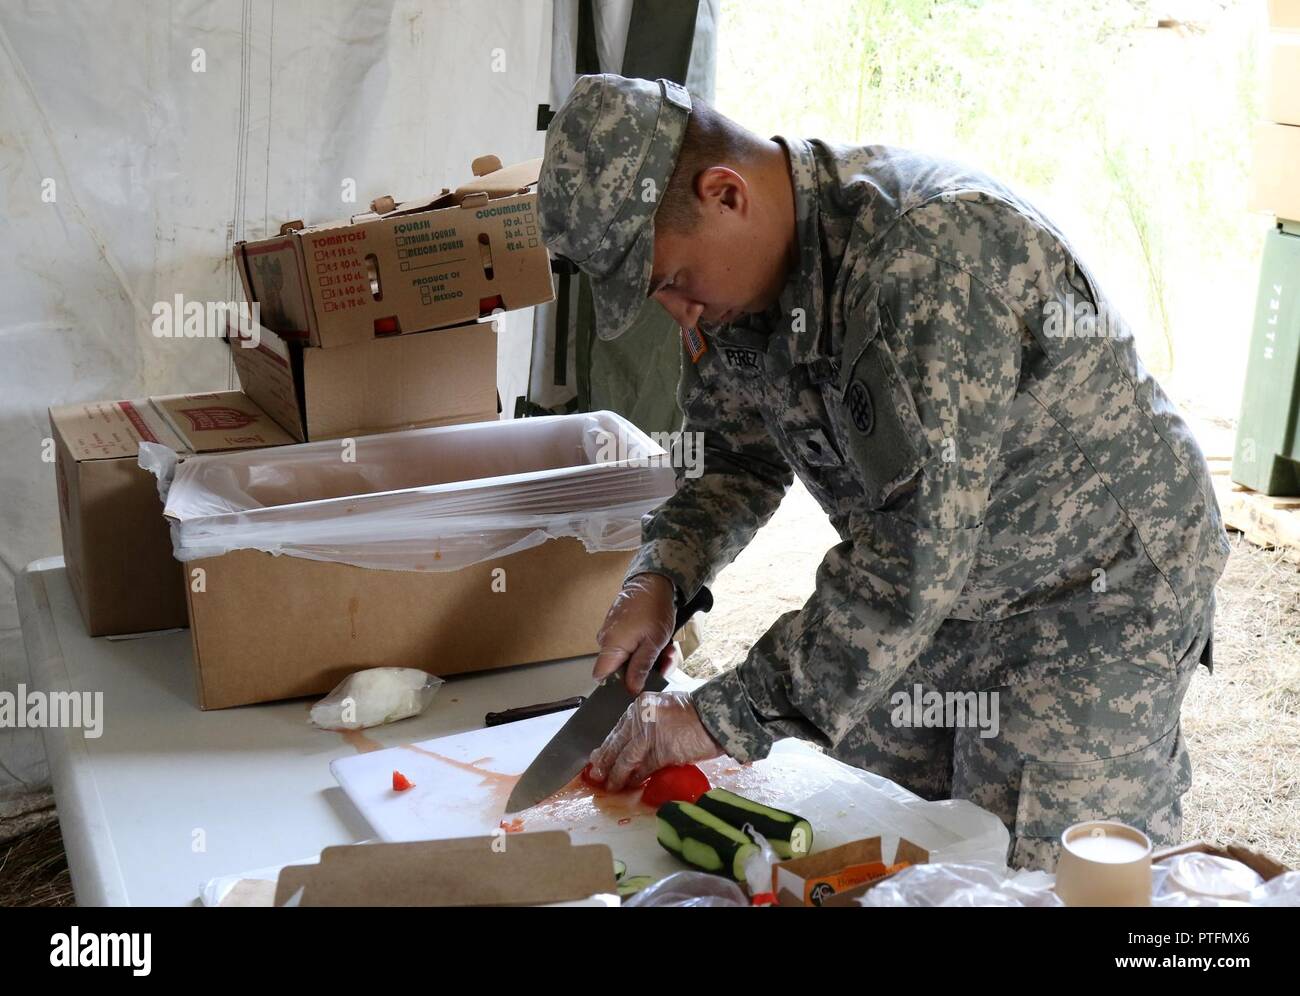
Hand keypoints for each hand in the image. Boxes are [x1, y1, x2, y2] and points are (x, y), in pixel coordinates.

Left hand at [588, 691, 723, 790]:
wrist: (716, 717)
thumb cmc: (696, 713)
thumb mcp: (665, 709)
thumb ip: (648, 722)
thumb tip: (635, 743)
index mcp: (641, 705)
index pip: (618, 729)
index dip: (608, 746)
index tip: (599, 757)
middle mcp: (640, 718)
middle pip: (617, 743)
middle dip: (605, 762)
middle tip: (596, 775)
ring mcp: (649, 734)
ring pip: (626, 758)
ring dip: (617, 775)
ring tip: (611, 786)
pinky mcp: (660, 751)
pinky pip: (644, 768)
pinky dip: (637, 778)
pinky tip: (632, 784)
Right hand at [594, 573, 679, 693]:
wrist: (653, 582)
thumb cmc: (653, 609)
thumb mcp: (653, 643)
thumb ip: (640, 668)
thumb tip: (631, 689)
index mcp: (611, 646)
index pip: (601, 676)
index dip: (618, 685)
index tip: (638, 685)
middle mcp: (606, 640)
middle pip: (620, 668)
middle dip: (644, 670)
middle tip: (665, 663)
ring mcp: (612, 633)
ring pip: (629, 657)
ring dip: (649, 658)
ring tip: (667, 650)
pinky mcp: (619, 627)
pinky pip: (630, 645)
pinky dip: (646, 646)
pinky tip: (660, 642)